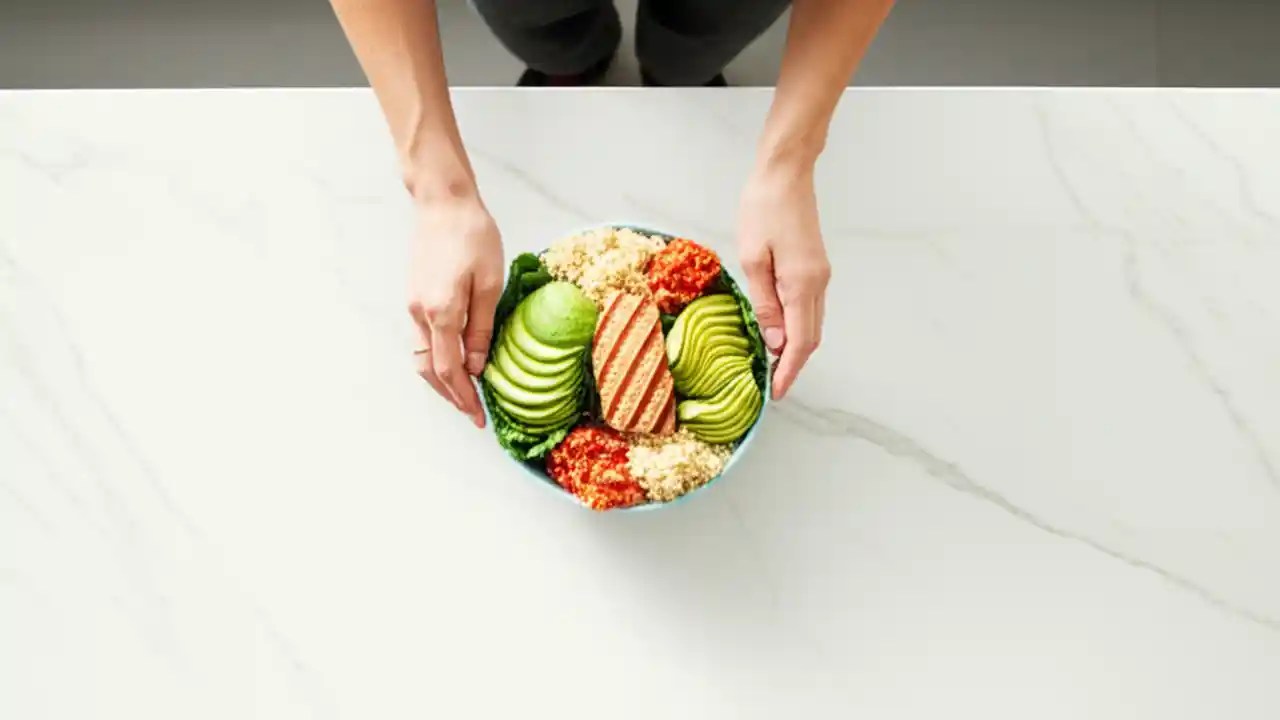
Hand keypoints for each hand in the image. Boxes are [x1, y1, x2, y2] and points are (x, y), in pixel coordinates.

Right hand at [407, 196, 503, 426]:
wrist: (442, 202)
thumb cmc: (472, 235)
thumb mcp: (489, 283)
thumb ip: (481, 328)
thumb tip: (477, 366)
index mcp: (441, 312)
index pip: (450, 370)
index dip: (465, 397)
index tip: (479, 416)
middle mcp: (420, 314)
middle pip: (430, 371)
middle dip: (451, 396)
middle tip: (473, 413)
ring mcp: (413, 306)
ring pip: (422, 358)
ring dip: (441, 381)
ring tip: (465, 394)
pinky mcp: (413, 297)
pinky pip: (423, 341)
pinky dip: (436, 360)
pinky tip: (455, 363)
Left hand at [737, 163, 830, 400]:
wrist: (786, 174)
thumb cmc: (763, 209)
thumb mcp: (753, 258)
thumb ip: (764, 303)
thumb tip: (775, 342)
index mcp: (801, 284)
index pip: (799, 342)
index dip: (789, 370)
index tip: (777, 392)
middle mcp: (817, 283)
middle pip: (811, 338)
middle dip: (793, 364)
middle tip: (771, 384)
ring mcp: (820, 275)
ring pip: (812, 324)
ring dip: (796, 347)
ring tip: (772, 364)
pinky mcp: (816, 267)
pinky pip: (810, 307)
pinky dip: (798, 326)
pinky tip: (779, 331)